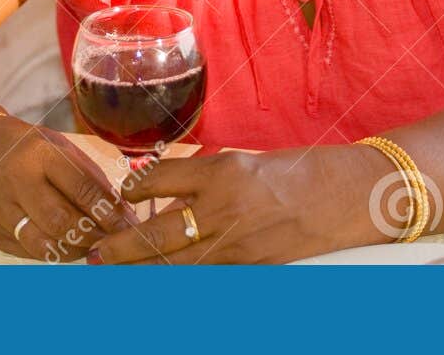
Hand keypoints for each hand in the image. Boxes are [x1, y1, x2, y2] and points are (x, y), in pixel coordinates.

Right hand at [0, 115, 136, 261]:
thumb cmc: (35, 152)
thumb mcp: (64, 150)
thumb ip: (91, 181)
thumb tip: (122, 216)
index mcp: (41, 153)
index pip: (81, 188)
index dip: (108, 212)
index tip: (128, 225)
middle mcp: (16, 179)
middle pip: (60, 220)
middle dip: (92, 235)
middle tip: (110, 240)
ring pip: (42, 243)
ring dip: (73, 250)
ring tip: (91, 247)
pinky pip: (27, 251)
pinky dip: (52, 253)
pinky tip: (67, 248)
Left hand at [90, 145, 391, 263]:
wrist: (351, 195)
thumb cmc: (304, 171)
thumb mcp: (248, 160)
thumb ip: (208, 175)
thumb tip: (169, 188)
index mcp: (223, 170)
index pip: (158, 180)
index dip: (134, 188)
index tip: (122, 194)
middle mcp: (225, 208)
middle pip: (156, 235)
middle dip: (119, 248)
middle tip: (92, 254)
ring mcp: (239, 244)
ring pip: (175, 265)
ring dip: (140, 271)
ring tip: (112, 273)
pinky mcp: (253, 269)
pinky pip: (206, 277)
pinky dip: (179, 280)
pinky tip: (160, 281)